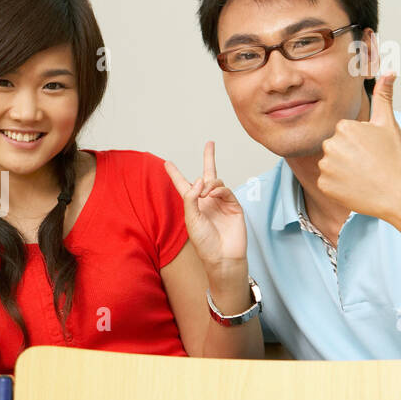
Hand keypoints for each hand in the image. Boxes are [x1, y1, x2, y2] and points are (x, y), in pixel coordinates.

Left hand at [165, 141, 247, 273]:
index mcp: (193, 204)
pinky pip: (225, 190)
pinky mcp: (233, 205)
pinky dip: (219, 189)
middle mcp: (207, 201)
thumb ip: (191, 198)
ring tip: (206, 193)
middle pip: (206, 175)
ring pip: (215, 181)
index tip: (166, 163)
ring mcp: (221, 202)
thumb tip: (199, 179)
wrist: (223, 256)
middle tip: (210, 143)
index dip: (174, 174)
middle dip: (209, 158)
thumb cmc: (204, 242)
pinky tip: (213, 194)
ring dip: (209, 183)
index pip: (182, 185)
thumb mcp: (190, 219)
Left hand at [316, 72, 400, 218]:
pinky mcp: (324, 184)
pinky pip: (327, 182)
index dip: (359, 142)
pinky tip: (355, 187)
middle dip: (348, 155)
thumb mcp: (388, 124)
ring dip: (342, 170)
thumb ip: (384, 96)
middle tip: (368, 164)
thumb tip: (389, 72)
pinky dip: (338, 186)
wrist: (399, 193)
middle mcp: (330, 144)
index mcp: (344, 127)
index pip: (344, 132)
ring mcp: (326, 166)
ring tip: (363, 175)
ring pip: (330, 165)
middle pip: (335, 147)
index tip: (371, 150)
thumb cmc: (395, 158)